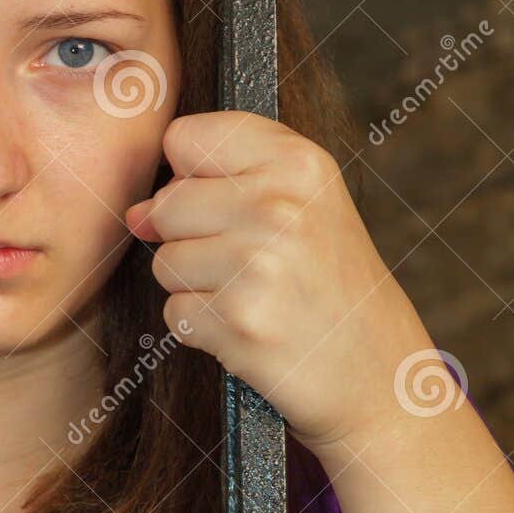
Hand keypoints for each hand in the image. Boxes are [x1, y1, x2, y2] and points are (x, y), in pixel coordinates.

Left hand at [124, 111, 430, 456]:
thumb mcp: (306, 205)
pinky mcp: (240, 320)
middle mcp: (280, 205)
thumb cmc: (331, 286)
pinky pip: (175, 313)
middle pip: (165, 204)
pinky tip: (250, 329)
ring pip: (164, 261)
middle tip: (251, 264)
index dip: (189, 175)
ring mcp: (259, 263)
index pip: (183, 136)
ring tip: (254, 296)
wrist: (378, 375)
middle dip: (189, 239)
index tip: (226, 203)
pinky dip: (202, 328)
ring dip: (195, 287)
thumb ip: (221, 181)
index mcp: (298, 162)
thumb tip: (135, 212)